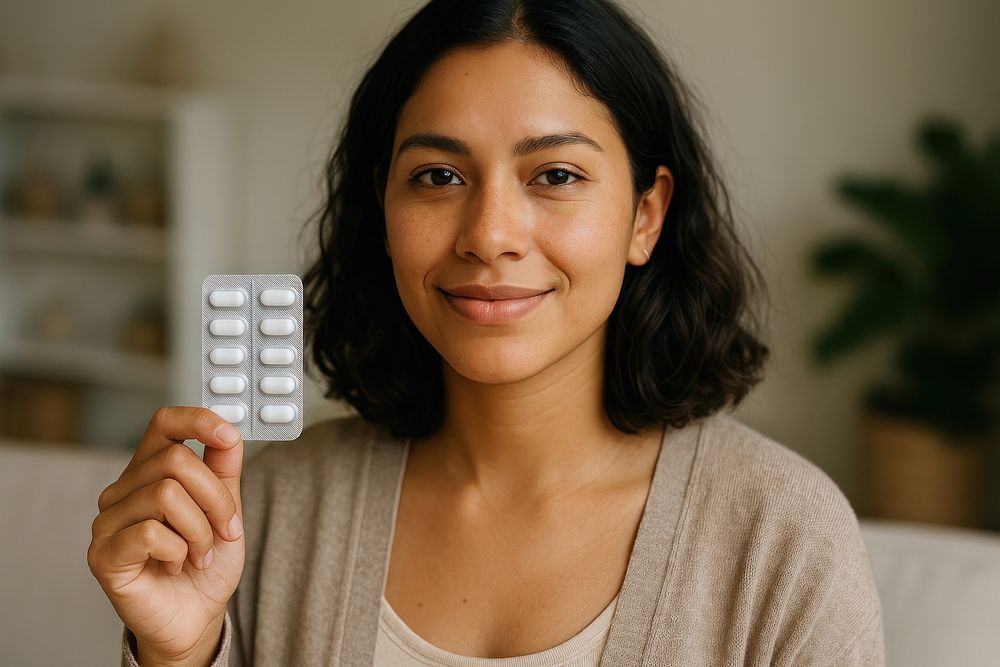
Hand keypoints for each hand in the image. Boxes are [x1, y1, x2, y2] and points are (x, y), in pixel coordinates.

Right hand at [87, 407, 245, 663]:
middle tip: (224, 531)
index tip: (227, 435)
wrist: (196, 616)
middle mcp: (123, 490)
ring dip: (199, 530)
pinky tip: (174, 565)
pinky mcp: (103, 554)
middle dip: (215, 498)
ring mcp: (108, 520)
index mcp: (151, 471)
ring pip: (166, 494)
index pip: (164, 423)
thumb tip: (228, 432)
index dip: (197, 421)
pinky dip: (178, 551)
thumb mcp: (225, 510)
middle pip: (177, 460)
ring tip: (198, 554)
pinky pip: (150, 532)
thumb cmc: (205, 564)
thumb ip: (224, 470)